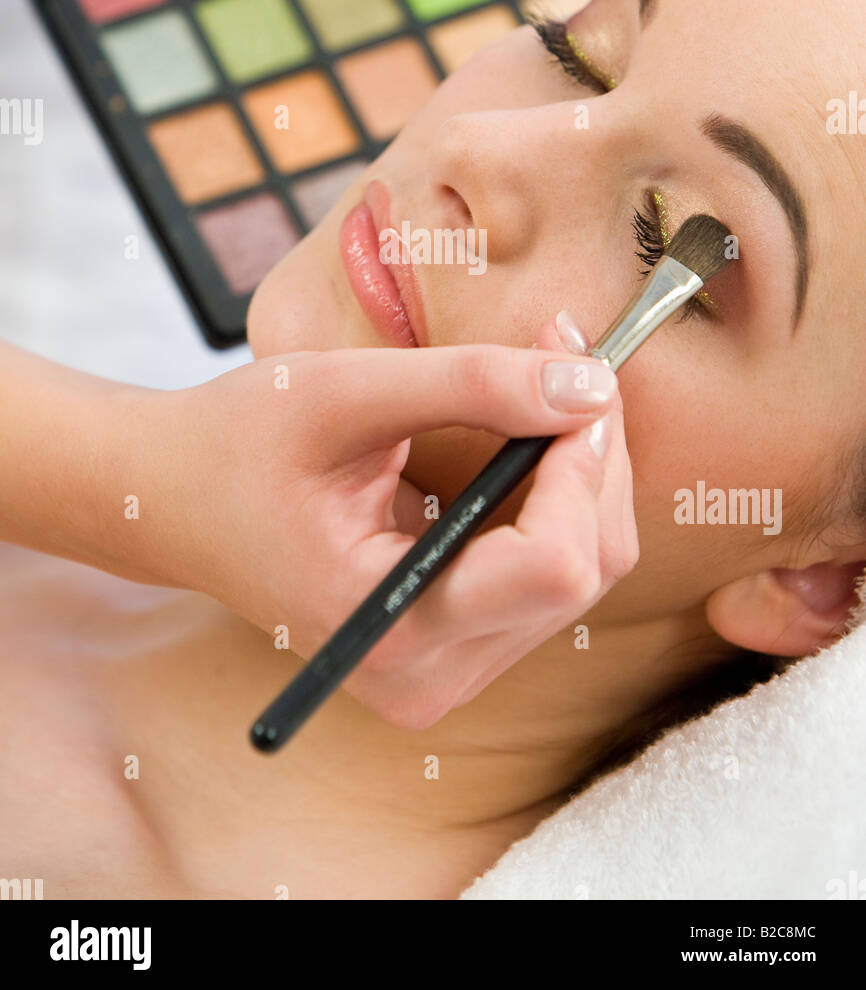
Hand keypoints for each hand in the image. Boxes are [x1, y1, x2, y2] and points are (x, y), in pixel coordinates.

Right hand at [132, 311, 636, 728]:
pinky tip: (529, 436)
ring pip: (581, 576)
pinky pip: (550, 579)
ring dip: (584, 472)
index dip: (585, 462)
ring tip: (543, 381)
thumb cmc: (242, 442)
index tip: (575, 365)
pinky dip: (559, 499)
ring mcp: (445, 674)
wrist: (177, 501)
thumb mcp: (347, 392)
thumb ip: (472, 385)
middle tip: (565, 352)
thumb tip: (590, 385)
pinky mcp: (455, 652)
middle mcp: (429, 677)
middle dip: (594, 455)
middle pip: (583, 571)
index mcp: (393, 626)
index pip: (554, 566)